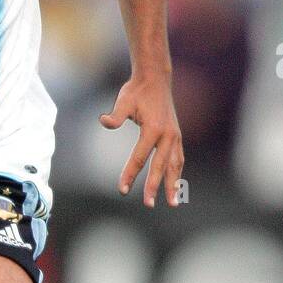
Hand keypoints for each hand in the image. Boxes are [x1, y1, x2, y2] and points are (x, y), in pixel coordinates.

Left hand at [99, 75, 184, 207]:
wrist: (156, 78)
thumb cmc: (136, 91)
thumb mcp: (123, 100)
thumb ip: (116, 115)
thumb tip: (104, 121)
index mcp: (153, 129)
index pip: (139, 157)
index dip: (129, 174)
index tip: (122, 189)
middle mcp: (168, 135)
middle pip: (160, 166)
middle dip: (154, 186)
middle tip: (148, 204)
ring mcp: (175, 136)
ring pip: (174, 165)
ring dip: (173, 184)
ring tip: (172, 203)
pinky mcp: (177, 136)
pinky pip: (178, 158)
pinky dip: (177, 173)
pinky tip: (175, 186)